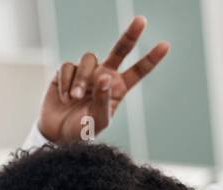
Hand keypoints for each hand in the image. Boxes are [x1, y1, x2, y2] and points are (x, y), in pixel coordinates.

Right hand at [37, 16, 168, 143]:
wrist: (57, 135)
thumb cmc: (82, 131)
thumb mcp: (97, 121)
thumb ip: (102, 100)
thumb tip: (104, 77)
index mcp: (118, 88)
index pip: (138, 71)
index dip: (151, 59)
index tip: (165, 45)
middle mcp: (104, 76)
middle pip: (120, 50)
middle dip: (130, 35)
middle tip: (141, 21)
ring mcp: (86, 72)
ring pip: (89, 60)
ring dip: (82, 79)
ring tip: (74, 98)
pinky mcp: (66, 71)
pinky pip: (68, 67)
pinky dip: (66, 83)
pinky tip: (64, 98)